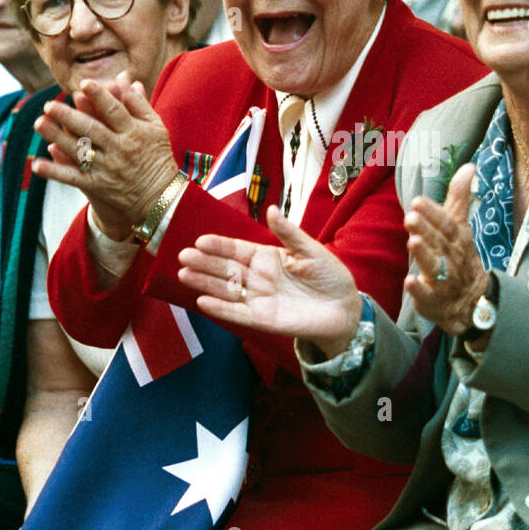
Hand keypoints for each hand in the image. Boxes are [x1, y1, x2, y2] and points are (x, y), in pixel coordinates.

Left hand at [32, 73, 179, 239]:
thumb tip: (125, 78)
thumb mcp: (155, 127)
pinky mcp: (97, 185)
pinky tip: (38, 163)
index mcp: (134, 133)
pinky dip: (55, 171)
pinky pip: (73, 178)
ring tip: (39, 123)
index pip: (115, 111)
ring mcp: (107, 168)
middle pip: (91, 130)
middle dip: (69, 116)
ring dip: (56, 136)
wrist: (160, 196)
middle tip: (49, 105)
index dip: (100, 97)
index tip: (84, 84)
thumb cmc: (158, 156)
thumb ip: (138, 103)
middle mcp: (119, 150)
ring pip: (78, 151)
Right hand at [177, 207, 362, 356]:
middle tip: (183, 256)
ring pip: (226, 290)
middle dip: (205, 262)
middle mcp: (258, 278)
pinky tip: (202, 301)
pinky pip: (238, 314)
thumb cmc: (329, 277)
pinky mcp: (263, 320)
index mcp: (268, 258)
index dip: (219, 245)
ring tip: (184, 274)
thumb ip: (289, 234)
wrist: (345, 309)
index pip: (238, 250)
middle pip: (226, 269)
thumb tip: (271, 210)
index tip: (200, 240)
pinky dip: (221, 309)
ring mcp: (259, 299)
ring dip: (205, 283)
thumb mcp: (311, 251)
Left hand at [404, 163, 487, 334]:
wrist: (475, 302)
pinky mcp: (434, 301)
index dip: (434, 213)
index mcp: (457, 239)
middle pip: (440, 243)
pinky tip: (409, 281)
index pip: (447, 224)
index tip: (418, 201)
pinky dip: (419, 290)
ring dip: (424, 255)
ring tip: (412, 242)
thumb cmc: (460, 259)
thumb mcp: (460, 228)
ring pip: (435, 267)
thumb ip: (459, 198)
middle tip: (411, 217)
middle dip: (426, 230)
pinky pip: (428, 296)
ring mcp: (444, 281)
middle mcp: (452, 258)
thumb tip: (469, 166)